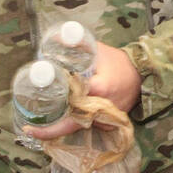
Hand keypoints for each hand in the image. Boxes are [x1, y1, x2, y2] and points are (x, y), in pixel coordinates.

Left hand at [24, 42, 141, 139]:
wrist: (143, 74)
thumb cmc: (119, 62)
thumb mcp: (98, 50)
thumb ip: (76, 46)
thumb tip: (53, 40)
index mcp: (99, 89)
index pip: (73, 101)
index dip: (54, 108)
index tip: (36, 113)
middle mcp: (102, 108)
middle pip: (72, 125)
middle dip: (50, 132)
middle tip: (30, 130)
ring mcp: (106, 119)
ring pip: (79, 127)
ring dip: (60, 129)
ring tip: (38, 128)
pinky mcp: (108, 123)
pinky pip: (88, 126)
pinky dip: (74, 125)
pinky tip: (59, 123)